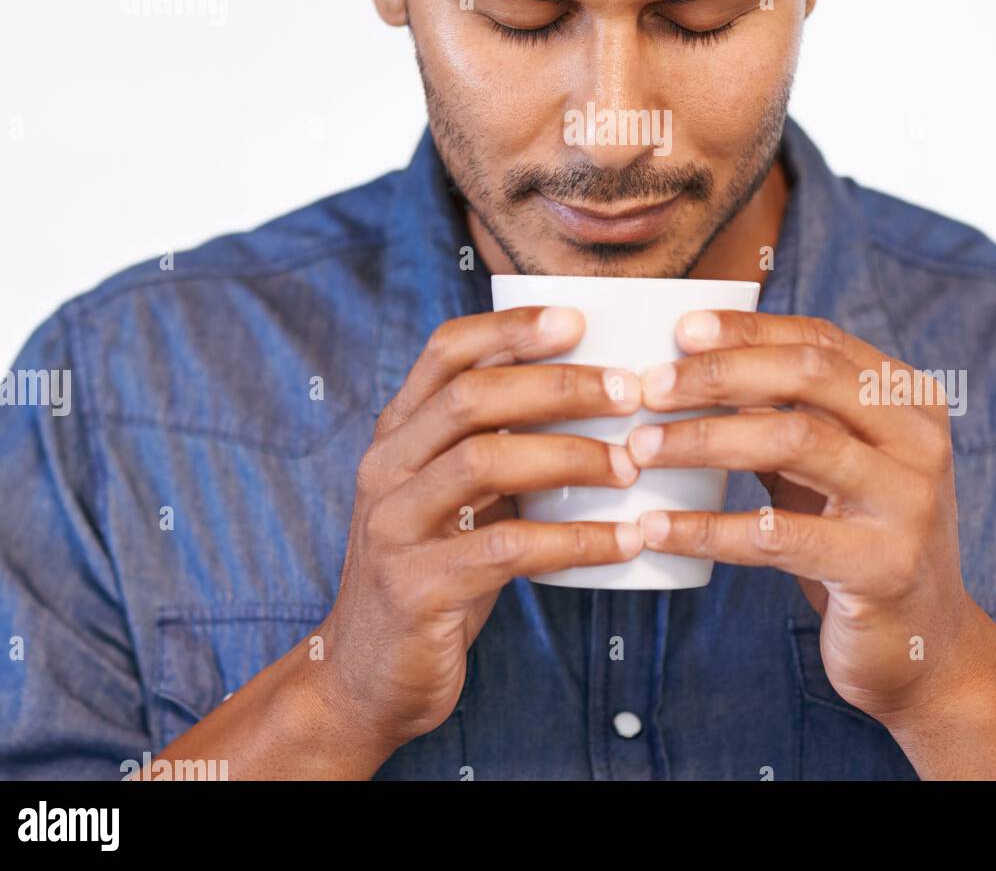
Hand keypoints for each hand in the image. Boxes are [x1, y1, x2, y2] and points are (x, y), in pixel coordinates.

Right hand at [317, 305, 643, 757]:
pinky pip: (507, 550)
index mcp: (397, 433)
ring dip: (570, 457)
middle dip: (558, 386)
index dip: (511, 326)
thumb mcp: (457, 498)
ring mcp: (393, 527)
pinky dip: (575, 540)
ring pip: (484, 462)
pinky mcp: (416, 588)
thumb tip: (602, 394)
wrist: (364, 677)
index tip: (579, 318)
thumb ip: (501, 447)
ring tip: (631, 467)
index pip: (446, 351)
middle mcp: (385, 468)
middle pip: (471, 398)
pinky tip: (625, 541)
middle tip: (629, 393)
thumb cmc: (436, 570)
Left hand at [625, 310, 984, 725]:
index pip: (820, 340)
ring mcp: (908, 502)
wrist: (927, 650)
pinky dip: (706, 528)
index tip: (680, 331)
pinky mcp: (883, 567)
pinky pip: (776, 535)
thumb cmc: (858, 540)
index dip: (748, 329)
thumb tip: (687, 366)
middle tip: (649, 387)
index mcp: (908, 400)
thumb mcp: (833, 466)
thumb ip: (786, 413)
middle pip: (808, 375)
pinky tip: (657, 527)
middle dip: (720, 373)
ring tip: (640, 448)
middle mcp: (918, 441)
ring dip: (703, 439)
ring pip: (793, 441)